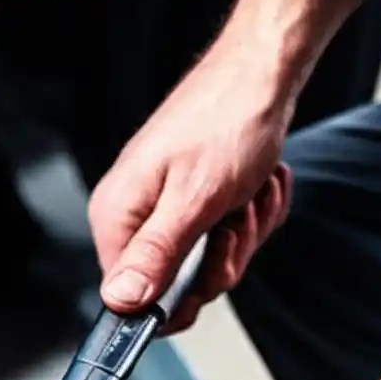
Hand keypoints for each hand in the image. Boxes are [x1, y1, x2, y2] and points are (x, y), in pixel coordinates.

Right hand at [88, 52, 294, 332]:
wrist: (260, 79)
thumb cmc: (227, 122)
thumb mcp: (195, 198)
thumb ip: (157, 253)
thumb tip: (120, 300)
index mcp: (120, 217)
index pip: (133, 300)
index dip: (179, 299)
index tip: (208, 270)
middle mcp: (139, 217)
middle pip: (184, 286)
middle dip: (225, 257)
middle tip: (233, 218)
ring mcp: (171, 211)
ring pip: (218, 263)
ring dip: (247, 230)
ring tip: (247, 189)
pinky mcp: (201, 205)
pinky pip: (236, 238)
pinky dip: (256, 213)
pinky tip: (256, 183)